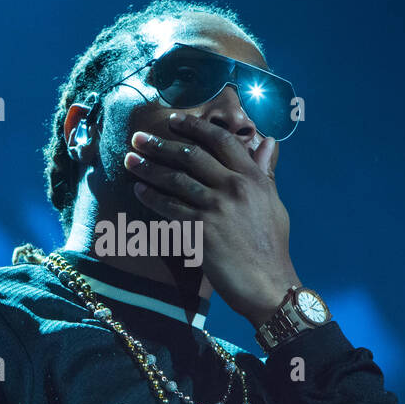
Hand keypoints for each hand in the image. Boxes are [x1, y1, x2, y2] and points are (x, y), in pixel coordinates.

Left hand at [124, 112, 299, 326]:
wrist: (268, 283)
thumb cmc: (273, 246)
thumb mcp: (274, 202)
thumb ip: (265, 171)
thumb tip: (269, 141)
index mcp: (253, 178)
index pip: (221, 140)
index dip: (195, 127)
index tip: (174, 120)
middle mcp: (235, 187)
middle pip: (191, 155)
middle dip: (161, 144)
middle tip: (138, 137)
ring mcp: (217, 207)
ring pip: (176, 179)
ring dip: (149, 168)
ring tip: (130, 160)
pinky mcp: (201, 230)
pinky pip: (170, 208)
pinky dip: (152, 198)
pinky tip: (138, 191)